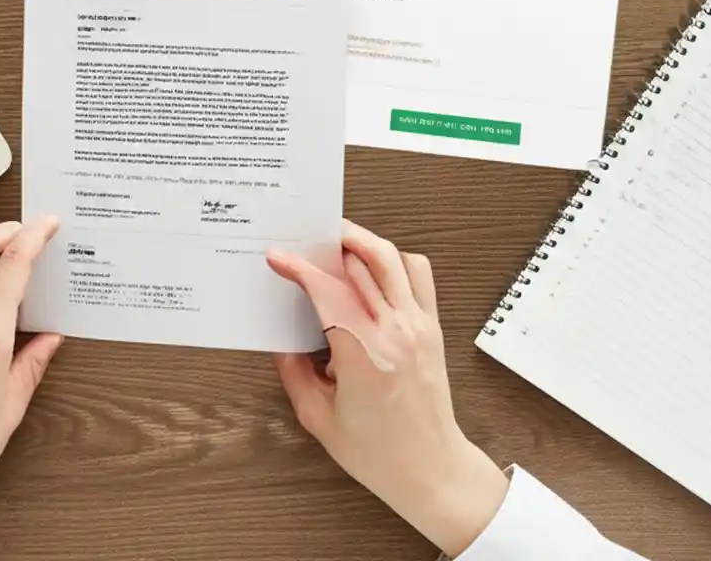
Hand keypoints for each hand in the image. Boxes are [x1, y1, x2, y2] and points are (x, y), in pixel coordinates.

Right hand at [268, 221, 508, 557]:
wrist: (429, 468)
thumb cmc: (377, 451)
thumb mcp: (317, 417)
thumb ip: (293, 373)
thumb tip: (283, 341)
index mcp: (361, 353)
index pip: (326, 290)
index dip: (298, 268)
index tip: (278, 258)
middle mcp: (393, 331)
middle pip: (359, 262)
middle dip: (326, 246)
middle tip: (304, 245)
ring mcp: (417, 325)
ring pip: (391, 258)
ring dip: (362, 242)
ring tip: (338, 242)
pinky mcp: (432, 327)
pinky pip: (418, 274)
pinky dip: (395, 260)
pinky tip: (375, 268)